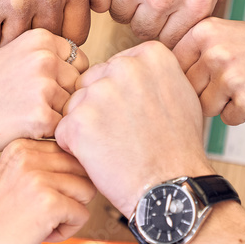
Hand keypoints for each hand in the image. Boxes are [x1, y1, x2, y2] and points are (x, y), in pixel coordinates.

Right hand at [0, 28, 88, 156]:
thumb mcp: (15, 55)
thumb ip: (51, 56)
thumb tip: (95, 70)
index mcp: (41, 38)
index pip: (80, 63)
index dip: (64, 81)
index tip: (39, 90)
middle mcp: (45, 57)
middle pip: (80, 86)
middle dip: (63, 101)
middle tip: (29, 107)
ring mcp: (43, 86)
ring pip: (73, 109)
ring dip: (56, 119)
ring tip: (24, 117)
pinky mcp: (41, 116)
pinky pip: (63, 130)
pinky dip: (48, 135)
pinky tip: (23, 129)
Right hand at [0, 139, 95, 243]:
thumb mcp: (13, 178)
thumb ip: (42, 163)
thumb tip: (85, 161)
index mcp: (20, 145)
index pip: (70, 153)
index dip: (62, 181)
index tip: (37, 198)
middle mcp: (27, 155)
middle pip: (82, 169)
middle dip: (70, 195)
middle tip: (40, 213)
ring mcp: (38, 178)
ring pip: (87, 190)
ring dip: (68, 214)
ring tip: (38, 222)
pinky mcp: (49, 203)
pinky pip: (83, 214)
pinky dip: (67, 230)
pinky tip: (40, 234)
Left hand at [55, 41, 212, 216]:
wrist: (172, 187)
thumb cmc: (177, 148)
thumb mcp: (180, 94)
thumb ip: (152, 73)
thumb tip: (132, 65)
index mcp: (150, 56)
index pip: (114, 66)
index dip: (120, 94)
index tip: (136, 114)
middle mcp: (124, 67)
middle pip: (92, 82)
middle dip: (99, 107)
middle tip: (123, 133)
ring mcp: (99, 94)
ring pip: (75, 104)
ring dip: (86, 125)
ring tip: (114, 147)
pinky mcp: (78, 122)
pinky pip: (63, 130)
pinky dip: (75, 147)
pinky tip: (101, 158)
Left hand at [173, 18, 244, 124]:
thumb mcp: (227, 34)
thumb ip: (195, 51)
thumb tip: (160, 79)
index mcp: (204, 31)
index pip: (173, 66)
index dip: (188, 76)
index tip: (206, 74)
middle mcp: (213, 52)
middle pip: (187, 89)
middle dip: (206, 91)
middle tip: (235, 79)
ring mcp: (229, 77)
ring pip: (205, 107)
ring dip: (224, 104)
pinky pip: (227, 119)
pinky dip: (242, 113)